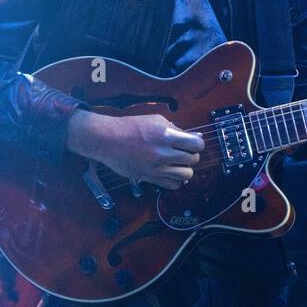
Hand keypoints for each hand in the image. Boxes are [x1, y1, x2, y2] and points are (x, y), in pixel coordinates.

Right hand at [66, 110, 203, 189]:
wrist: (108, 139)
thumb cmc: (131, 126)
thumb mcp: (156, 120)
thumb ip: (177, 129)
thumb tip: (196, 136)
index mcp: (166, 135)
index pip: (197, 144)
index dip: (197, 144)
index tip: (192, 144)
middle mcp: (163, 153)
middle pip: (193, 160)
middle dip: (191, 156)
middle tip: (183, 153)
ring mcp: (156, 167)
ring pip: (186, 175)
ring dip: (185, 169)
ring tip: (177, 164)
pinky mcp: (149, 178)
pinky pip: (173, 185)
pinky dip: (175, 180)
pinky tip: (170, 172)